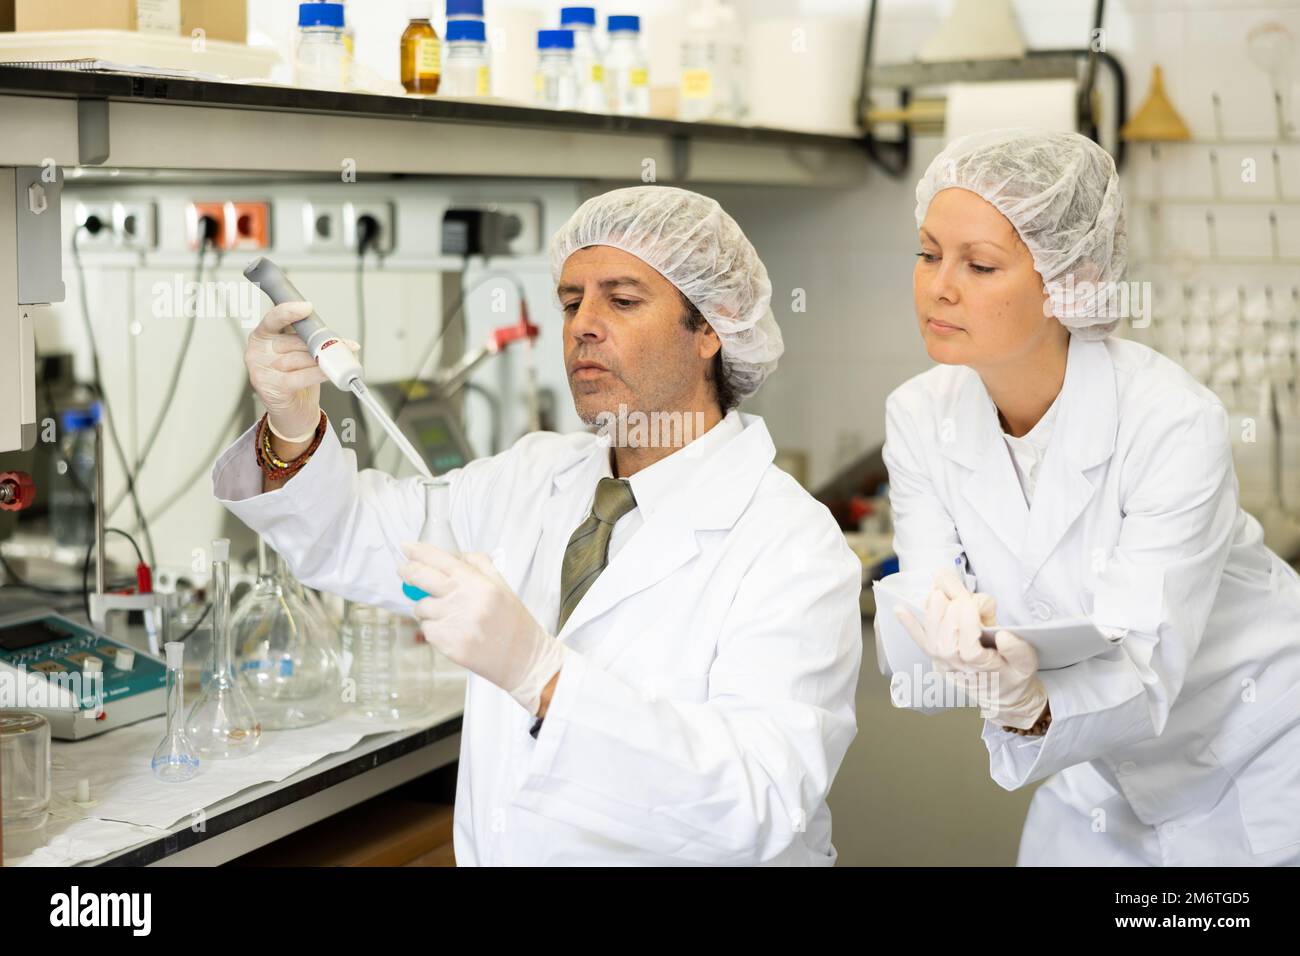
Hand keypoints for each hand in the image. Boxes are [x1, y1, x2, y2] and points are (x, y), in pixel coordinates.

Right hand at [245, 301, 354, 440]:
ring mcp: (262, 370)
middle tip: (344, 344)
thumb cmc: (294, 376)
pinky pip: (302, 376)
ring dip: (325, 359)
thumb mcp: (295, 351)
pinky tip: (331, 372)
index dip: (289, 312)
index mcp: (261, 336)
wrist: (291, 410)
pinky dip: (320, 373)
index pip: (273, 319)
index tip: (308, 307)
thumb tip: (329, 331)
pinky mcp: (272, 387)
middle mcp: (257, 351)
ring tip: (343, 359)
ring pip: (301, 358)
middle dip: (322, 342)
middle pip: (294, 341)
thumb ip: (303, 337)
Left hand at [399, 541, 565, 715]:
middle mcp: (462, 600)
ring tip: (449, 614)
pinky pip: (426, 629)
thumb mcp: (501, 585)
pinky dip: (434, 628)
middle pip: (420, 577)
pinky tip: (453, 631)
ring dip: (427, 608)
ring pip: (420, 607)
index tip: (406, 547)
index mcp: (476, 583)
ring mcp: (452, 623)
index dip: (417, 551)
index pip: (439, 559)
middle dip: (408, 572)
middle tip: (405, 571)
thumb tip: (451, 555)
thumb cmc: (512, 622)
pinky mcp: (446, 644)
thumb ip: (477, 564)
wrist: (523, 658)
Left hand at [895, 569, 1047, 729]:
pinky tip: (899, 609)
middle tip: (966, 595)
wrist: (1001, 695)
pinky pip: (919, 638)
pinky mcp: (934, 655)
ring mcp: (941, 659)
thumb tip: (1003, 634)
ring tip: (943, 590)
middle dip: (955, 602)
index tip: (979, 602)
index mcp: (979, 664)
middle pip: (947, 624)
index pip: (965, 632)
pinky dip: (909, 623)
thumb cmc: (1014, 675)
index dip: (970, 612)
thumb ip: (1017, 650)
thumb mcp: (1027, 663)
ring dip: (935, 604)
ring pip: (932, 626)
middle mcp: (955, 662)